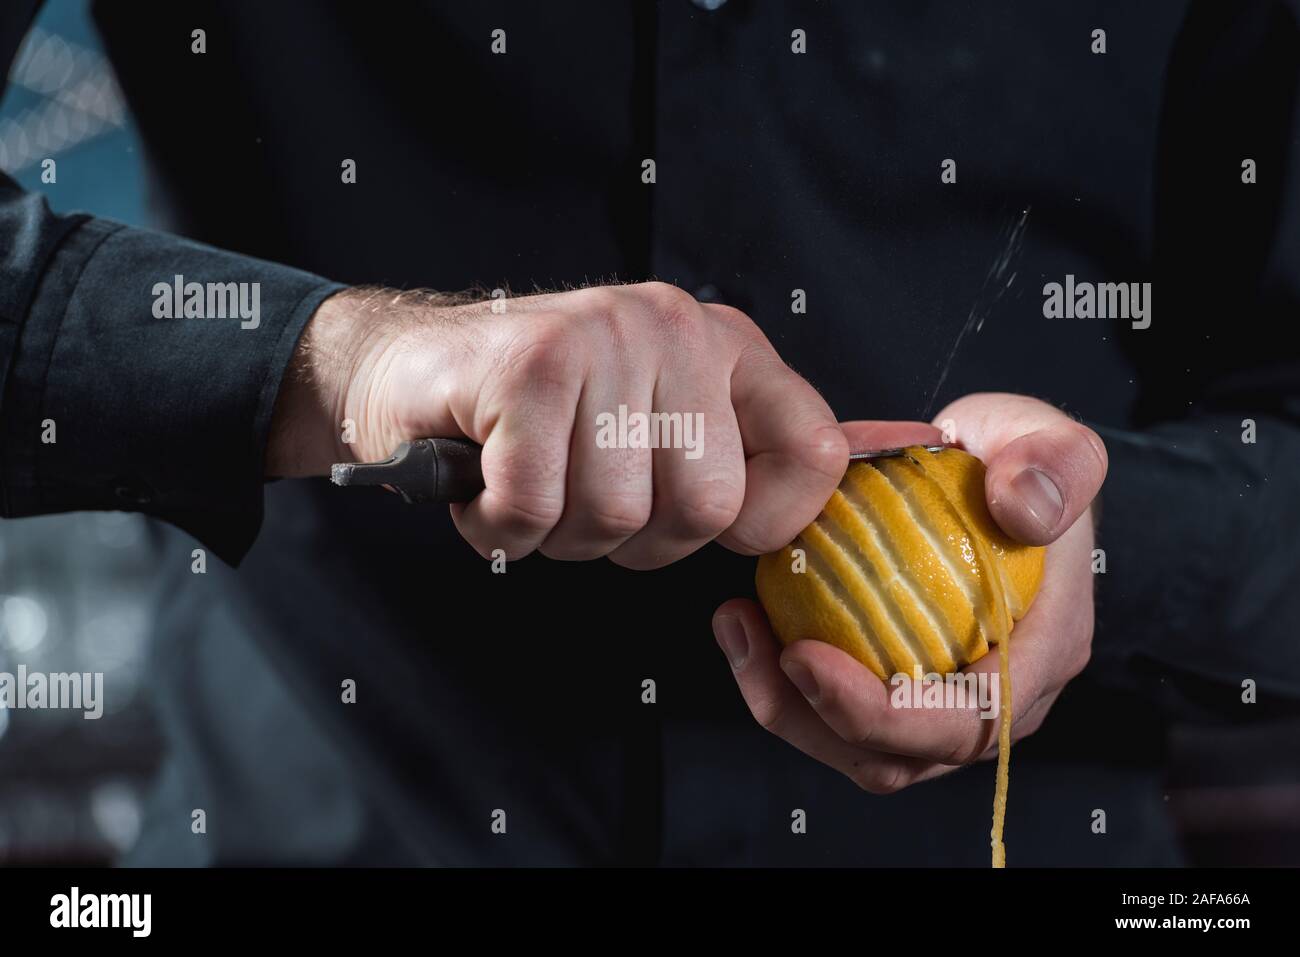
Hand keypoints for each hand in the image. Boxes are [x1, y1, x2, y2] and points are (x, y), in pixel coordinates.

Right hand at [268, 283, 847, 567]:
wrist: (410, 369)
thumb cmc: (539, 418)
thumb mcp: (655, 421)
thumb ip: (741, 455)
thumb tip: (879, 465)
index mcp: (724, 345)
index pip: (814, 452)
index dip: (766, 523)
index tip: (700, 527)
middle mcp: (676, 329)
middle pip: (706, 510)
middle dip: (635, 541)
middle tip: (581, 504)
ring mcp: (603, 339)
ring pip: (619, 517)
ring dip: (560, 536)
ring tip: (527, 484)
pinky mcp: (530, 367)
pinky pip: (538, 510)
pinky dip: (502, 528)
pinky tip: (485, 485)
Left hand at [712, 393, 1106, 791]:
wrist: (1005, 474)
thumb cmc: (1026, 460)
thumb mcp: (1048, 440)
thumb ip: (1053, 465)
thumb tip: (1022, 509)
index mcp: (1042, 652)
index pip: (966, 721)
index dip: (880, 714)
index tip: (802, 657)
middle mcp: (1001, 699)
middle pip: (900, 755)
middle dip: (813, 717)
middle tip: (754, 644)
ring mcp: (948, 702)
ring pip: (860, 748)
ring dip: (787, 706)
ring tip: (737, 628)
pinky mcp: (903, 688)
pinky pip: (840, 712)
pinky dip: (785, 682)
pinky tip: (746, 619)